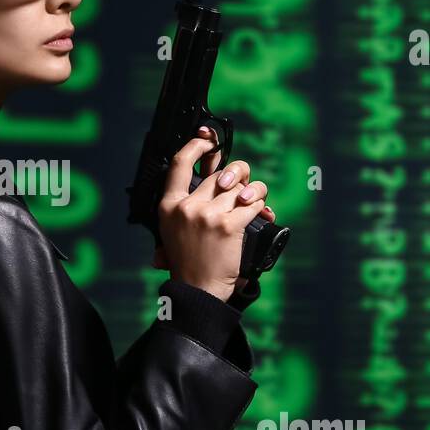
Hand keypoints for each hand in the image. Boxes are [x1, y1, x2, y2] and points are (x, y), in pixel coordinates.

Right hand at [151, 126, 272, 299]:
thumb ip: (190, 202)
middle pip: (218, 175)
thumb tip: (218, 175)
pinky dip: (260, 208)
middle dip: (236, 177)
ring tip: (251, 202)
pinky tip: (259, 215)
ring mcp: (207, 215)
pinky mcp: (228, 225)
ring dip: (252, 193)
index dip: (197, 145)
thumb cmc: (189, 261)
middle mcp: (186, 207)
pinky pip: (252, 204)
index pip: (180, 163)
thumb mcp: (174, 229)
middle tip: (241, 189)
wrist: (198, 290)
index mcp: (169, 205)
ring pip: (239, 188)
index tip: (209, 139)